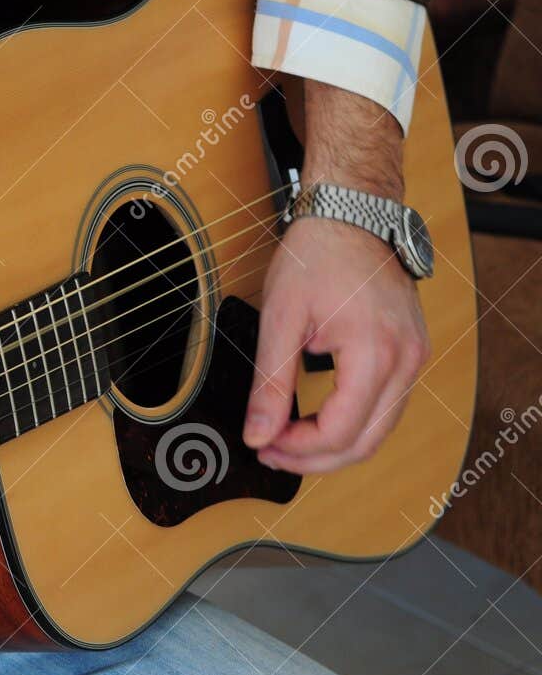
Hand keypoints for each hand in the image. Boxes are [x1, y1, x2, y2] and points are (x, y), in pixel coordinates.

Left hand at [243, 216, 428, 473]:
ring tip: (286, 440)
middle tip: (270, 452)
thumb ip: (270, 383)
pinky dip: (352, 424)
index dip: (298, 449)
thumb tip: (258, 434)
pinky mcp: (411, 354)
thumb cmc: (317, 256)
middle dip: (315, 459)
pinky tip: (316, 420)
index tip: (263, 444)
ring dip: (334, 445)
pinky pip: (385, 408)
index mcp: (376, 352)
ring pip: (379, 431)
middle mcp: (407, 361)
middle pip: (365, 443)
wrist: (352, 216)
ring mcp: (415, 358)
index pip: (340, 432)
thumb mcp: (280, 319)